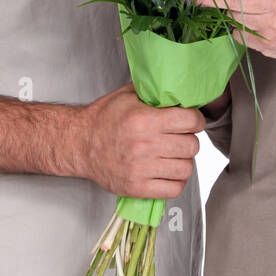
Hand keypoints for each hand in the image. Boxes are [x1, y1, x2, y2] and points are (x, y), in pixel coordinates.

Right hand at [76, 82, 205, 197]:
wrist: (79, 144)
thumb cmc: (104, 118)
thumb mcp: (127, 96)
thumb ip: (154, 91)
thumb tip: (180, 86)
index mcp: (144, 120)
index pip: (191, 121)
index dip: (195, 120)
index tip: (190, 121)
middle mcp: (144, 145)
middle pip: (192, 146)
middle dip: (189, 140)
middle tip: (180, 138)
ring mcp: (140, 169)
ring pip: (186, 169)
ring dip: (183, 161)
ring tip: (173, 155)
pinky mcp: (137, 187)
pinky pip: (174, 189)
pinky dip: (175, 181)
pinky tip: (166, 171)